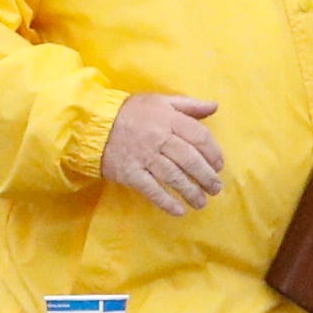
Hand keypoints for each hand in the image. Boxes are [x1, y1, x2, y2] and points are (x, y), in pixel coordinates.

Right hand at [101, 94, 225, 216]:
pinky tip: (179, 211)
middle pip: (190, 160)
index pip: (199, 136)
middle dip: (206, 177)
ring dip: (191, 192)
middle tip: (215, 188)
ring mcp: (144, 157)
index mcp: (168, 119)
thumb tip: (215, 106)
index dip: (213, 153)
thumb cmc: (130, 112)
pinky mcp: (130, 173)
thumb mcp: (160, 101)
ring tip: (201, 202)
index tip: (219, 166)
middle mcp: (159, 138)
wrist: (93, 124)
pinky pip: (152, 190)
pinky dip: (167, 202)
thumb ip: (189, 105)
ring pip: (174, 177)